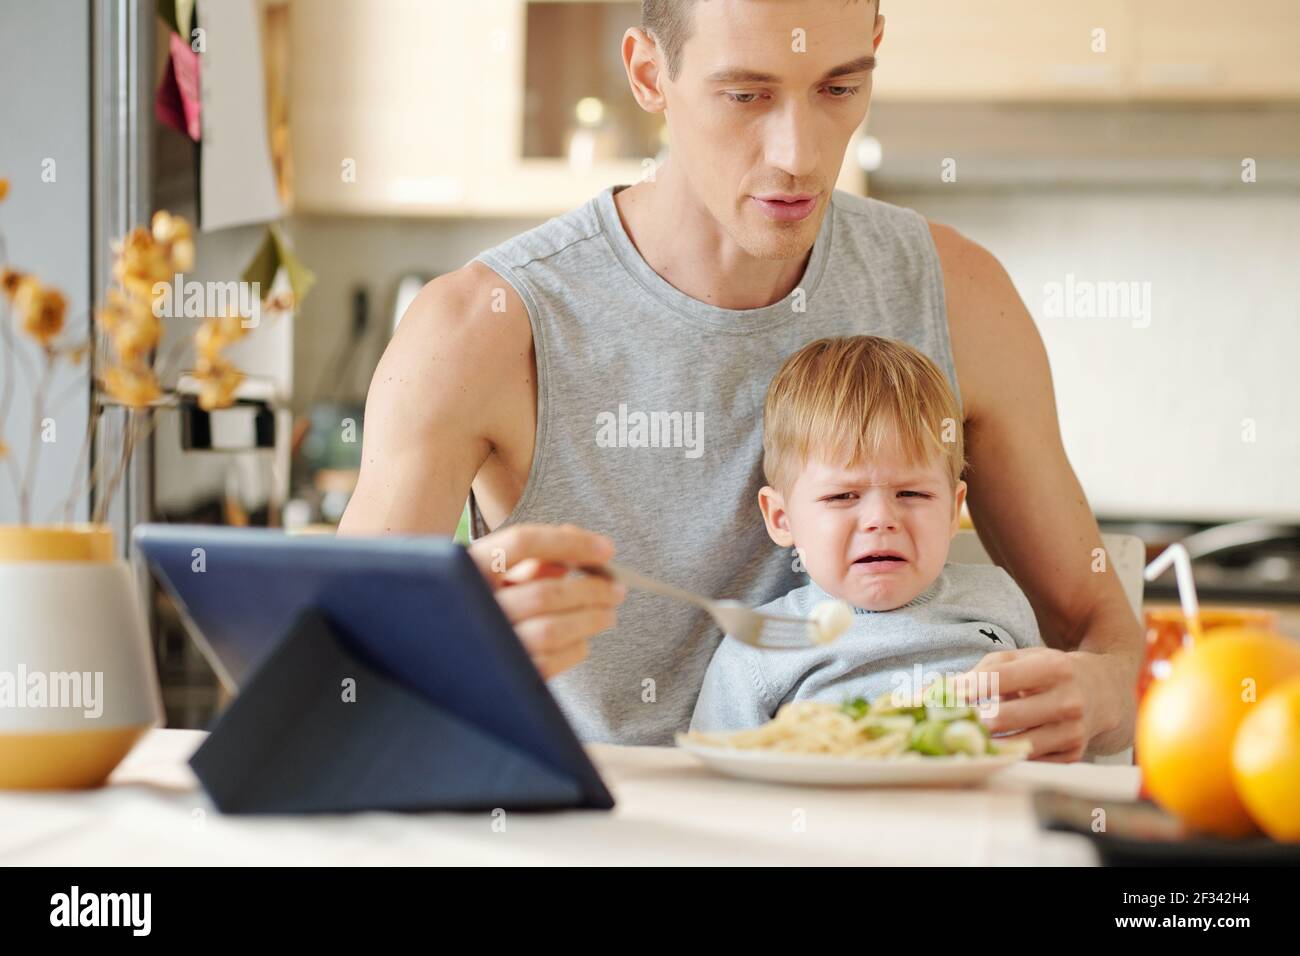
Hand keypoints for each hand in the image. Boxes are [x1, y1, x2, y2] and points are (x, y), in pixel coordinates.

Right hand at [466, 523, 626, 679]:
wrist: (436, 657)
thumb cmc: (470, 605)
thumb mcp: (489, 575)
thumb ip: (528, 562)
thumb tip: (573, 555)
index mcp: (465, 568)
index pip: (523, 542)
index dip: (570, 543)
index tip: (606, 549)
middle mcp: (472, 607)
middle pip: (547, 591)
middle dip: (592, 589)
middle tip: (616, 588)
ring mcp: (487, 644)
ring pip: (553, 629)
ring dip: (591, 619)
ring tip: (608, 613)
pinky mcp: (503, 677)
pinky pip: (551, 662)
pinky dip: (575, 648)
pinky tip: (582, 640)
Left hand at [957, 647, 1126, 761]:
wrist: (1100, 692)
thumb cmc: (1047, 672)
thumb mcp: (1019, 660)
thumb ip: (978, 672)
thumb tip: (930, 694)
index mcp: (1054, 668)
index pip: (997, 679)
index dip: (965, 689)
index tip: (941, 697)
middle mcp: (1068, 700)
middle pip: (1003, 717)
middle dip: (971, 721)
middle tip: (950, 724)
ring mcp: (1072, 731)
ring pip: (1015, 745)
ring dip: (985, 743)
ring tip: (966, 738)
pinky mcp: (1072, 755)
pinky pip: (1029, 761)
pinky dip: (1007, 757)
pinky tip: (993, 750)